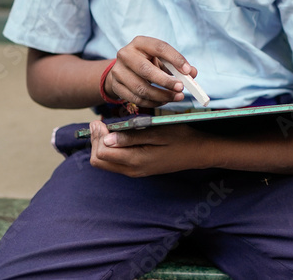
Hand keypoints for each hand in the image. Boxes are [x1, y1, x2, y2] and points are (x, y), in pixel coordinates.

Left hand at [88, 120, 210, 176]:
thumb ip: (132, 137)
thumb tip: (107, 139)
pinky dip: (109, 149)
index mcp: (136, 161)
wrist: (198, 152)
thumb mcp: (158, 132)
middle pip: (98, 161)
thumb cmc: (181, 138)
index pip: (102, 153)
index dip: (97, 136)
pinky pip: (114, 163)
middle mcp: (132, 170)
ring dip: (100, 145)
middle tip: (100, 122)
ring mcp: (134, 172)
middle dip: (94, 141)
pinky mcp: (137, 169)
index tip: (101, 119)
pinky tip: (116, 135)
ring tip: (106, 127)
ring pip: (104, 163)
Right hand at [105, 36, 198, 107]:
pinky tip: (163, 101)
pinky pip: (136, 98)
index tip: (188, 71)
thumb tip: (192, 73)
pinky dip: (152, 102)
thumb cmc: (147, 62)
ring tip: (176, 97)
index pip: (159, 47)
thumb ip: (176, 65)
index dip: (175, 59)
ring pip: (141, 88)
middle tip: (181, 88)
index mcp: (140, 43)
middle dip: (166, 81)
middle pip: (146, 70)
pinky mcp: (116, 86)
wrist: (122, 69)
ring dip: (161, 96)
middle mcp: (126, 54)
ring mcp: (118, 71)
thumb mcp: (160, 59)